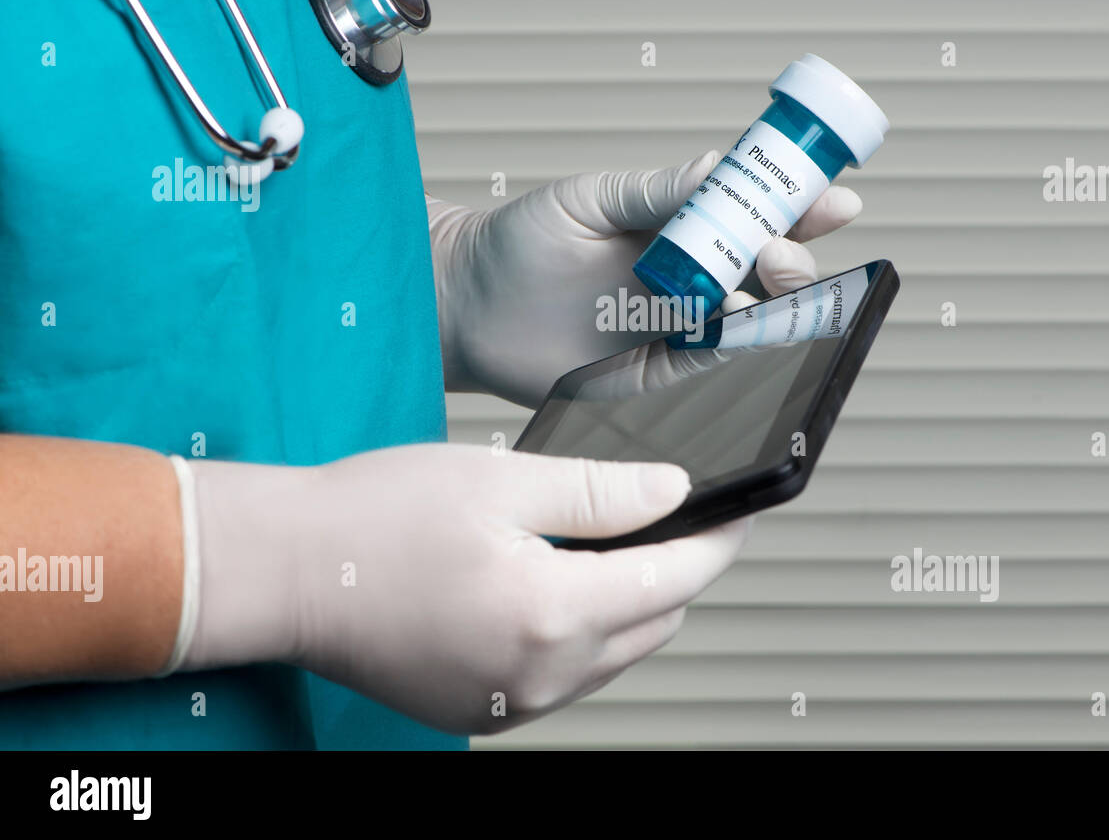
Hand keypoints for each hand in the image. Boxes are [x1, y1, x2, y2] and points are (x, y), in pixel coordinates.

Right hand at [178, 445, 748, 734]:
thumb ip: (601, 493)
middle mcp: (540, 677)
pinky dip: (581, 632)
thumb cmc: (375, 519)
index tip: (737, 512)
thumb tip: (674, 494)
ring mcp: (511, 704)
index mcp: (552, 615)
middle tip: (658, 513)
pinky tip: (549, 584)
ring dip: (628, 602)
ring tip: (596, 542)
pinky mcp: (484, 712)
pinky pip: (567, 676)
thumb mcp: (501, 481)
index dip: (716, 539)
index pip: (676, 579)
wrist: (287, 571)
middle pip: (655, 622)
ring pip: (615, 653)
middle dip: (672, 567)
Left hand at [429, 151, 862, 406]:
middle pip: (765, 272)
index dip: (800, 209)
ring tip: (775, 276)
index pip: (755, 217)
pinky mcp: (657, 374)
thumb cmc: (519, 241)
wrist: (464, 305)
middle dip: (792, 257)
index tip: (836, 199)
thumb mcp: (591, 200)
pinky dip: (738, 346)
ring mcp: (675, 326)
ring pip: (749, 318)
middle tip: (784, 249)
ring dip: (775, 301)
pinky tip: (748, 325)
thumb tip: (721, 169)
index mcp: (679, 229)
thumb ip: (657, 191)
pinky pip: (711, 362)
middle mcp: (688, 279)